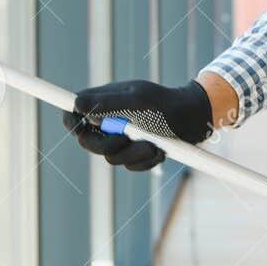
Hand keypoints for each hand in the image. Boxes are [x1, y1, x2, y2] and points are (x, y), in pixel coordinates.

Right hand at [61, 79, 213, 171]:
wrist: (196, 118)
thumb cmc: (167, 103)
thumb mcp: (138, 99)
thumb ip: (108, 103)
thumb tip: (78, 105)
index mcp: (105, 102)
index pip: (74, 113)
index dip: (71, 122)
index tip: (78, 129)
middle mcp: (109, 121)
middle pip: (88, 142)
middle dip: (107, 145)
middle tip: (124, 139)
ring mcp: (122, 138)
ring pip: (111, 158)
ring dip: (132, 154)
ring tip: (153, 145)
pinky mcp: (135, 153)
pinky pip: (130, 166)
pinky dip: (145, 161)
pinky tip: (159, 150)